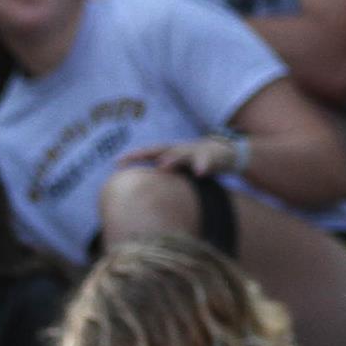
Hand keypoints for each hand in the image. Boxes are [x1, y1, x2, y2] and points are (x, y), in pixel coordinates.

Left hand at [118, 137, 237, 176]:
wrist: (228, 153)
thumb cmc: (198, 163)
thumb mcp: (181, 168)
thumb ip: (165, 177)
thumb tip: (146, 196)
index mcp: (172, 152)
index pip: (149, 152)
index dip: (134, 156)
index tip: (117, 162)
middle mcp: (181, 149)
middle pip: (161, 149)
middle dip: (146, 153)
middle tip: (131, 158)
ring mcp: (197, 151)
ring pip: (183, 154)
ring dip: (173, 158)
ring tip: (163, 165)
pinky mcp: (213, 157)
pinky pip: (207, 162)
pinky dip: (203, 165)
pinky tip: (199, 172)